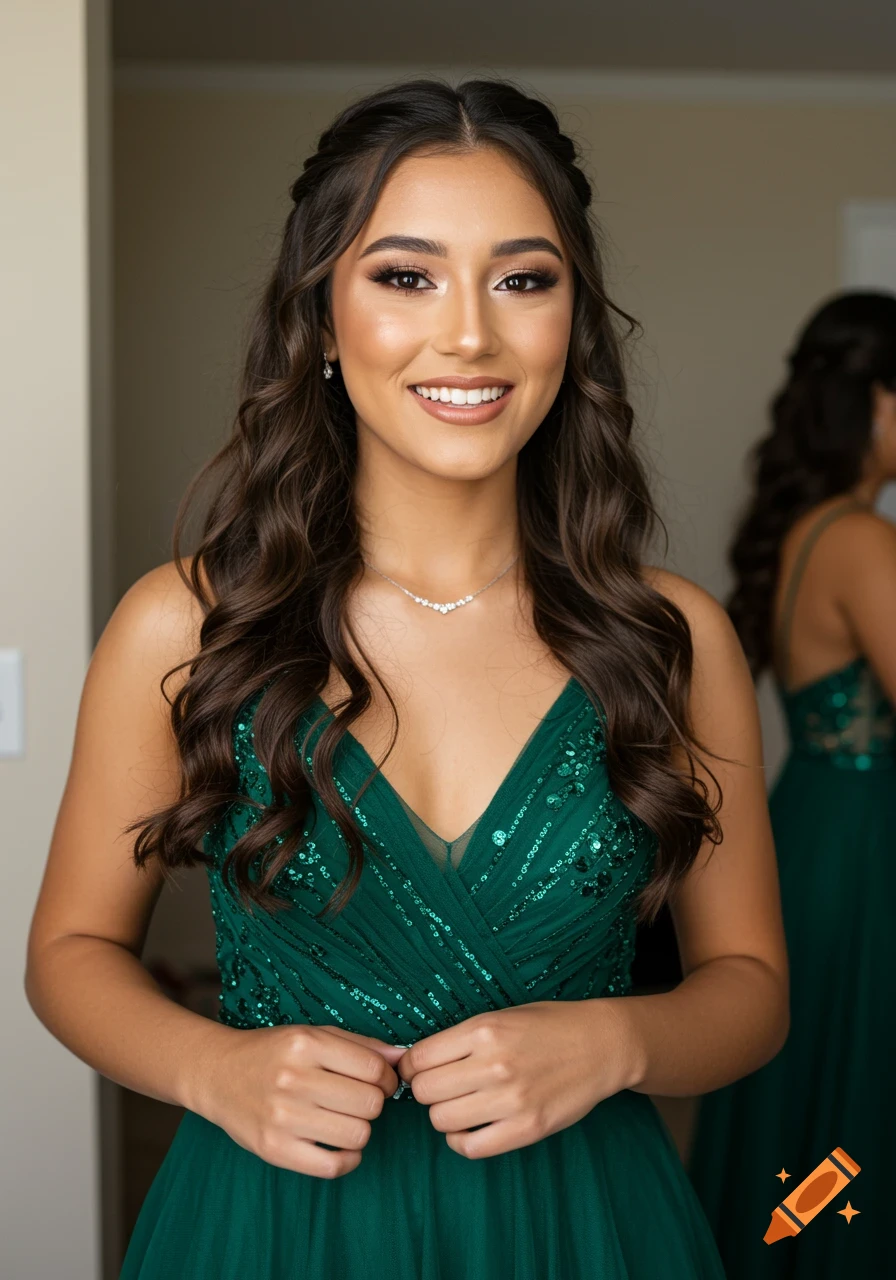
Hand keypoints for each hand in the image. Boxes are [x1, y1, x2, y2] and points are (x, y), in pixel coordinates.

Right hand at [197, 1023, 403, 1177]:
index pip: (373, 1068)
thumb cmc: (273, 1052)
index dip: (388, 1077)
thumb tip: (402, 1058)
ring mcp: (282, 1117)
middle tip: (360, 1100)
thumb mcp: (313, 1034)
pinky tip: (340, 1146)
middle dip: (374, 1103)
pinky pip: (332, 1166)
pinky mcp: (273, 1149)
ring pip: (357, 1134)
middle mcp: (293, 1079)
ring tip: (346, 1119)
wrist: (218, 1074)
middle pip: (370, 1103)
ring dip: (360, 1129)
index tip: (381, 1081)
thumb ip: (360, 1045)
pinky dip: (347, 1160)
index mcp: (305, 1044)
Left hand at [397, 1000, 641, 1158]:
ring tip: (460, 1105)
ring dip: (444, 1115)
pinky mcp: (527, 1128)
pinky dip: (462, 1141)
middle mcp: (493, 1064)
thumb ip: (460, 1039)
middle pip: (425, 1091)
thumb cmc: (548, 1026)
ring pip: (442, 1120)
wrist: (602, 1044)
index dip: (411, 1067)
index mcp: (483, 1030)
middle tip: (442, 1087)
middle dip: (426, 1091)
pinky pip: (472, 1148)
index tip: (418, 1070)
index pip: (419, 1058)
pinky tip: (470, 1128)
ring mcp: (511, 1099)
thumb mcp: (501, 1016)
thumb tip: (413, 1061)